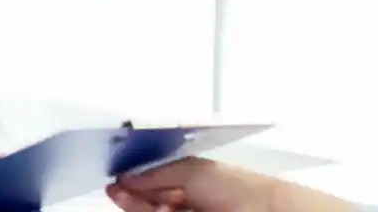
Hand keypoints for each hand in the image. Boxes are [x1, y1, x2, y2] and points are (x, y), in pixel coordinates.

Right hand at [108, 158, 357, 211]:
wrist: (262, 211)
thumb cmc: (239, 188)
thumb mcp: (191, 170)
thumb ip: (157, 173)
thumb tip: (130, 175)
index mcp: (195, 180)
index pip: (158, 179)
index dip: (138, 177)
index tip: (121, 174)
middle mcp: (191, 199)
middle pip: (153, 197)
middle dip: (132, 192)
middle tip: (115, 186)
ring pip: (153, 211)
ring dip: (134, 204)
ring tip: (120, 193)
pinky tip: (134, 203)